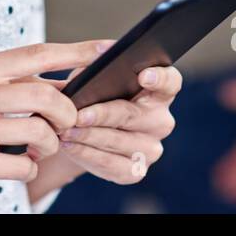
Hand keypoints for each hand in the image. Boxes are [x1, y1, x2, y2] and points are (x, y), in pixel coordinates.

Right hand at [0, 40, 110, 192]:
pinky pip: (19, 164)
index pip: (37, 54)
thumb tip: (55, 81)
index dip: (77, 52)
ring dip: (49, 143)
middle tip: (68, 125)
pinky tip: (17, 164)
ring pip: (38, 131)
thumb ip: (3, 80)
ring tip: (39, 146)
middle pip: (47, 95)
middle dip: (69, 113)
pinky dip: (28, 166)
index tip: (108, 50)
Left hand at [47, 61, 181, 184]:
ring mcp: (151, 149)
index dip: (160, 78)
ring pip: (120, 142)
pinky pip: (112, 165)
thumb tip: (92, 64)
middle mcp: (161, 121)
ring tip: (65, 130)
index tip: (143, 76)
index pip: (170, 82)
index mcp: (157, 92)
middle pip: (134, 115)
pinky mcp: (136, 171)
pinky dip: (87, 154)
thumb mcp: (93, 78)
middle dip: (103, 115)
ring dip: (89, 136)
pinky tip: (70, 146)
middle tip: (78, 115)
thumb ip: (96, 68)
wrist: (83, 132)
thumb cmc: (93, 96)